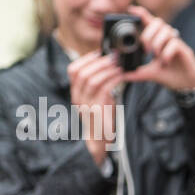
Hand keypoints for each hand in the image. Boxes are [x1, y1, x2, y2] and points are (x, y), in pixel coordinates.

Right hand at [66, 49, 124, 164]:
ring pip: (91, 79)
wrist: (101, 141)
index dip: (87, 58)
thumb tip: (110, 67)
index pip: (73, 70)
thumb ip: (101, 84)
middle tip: (113, 57)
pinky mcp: (96, 110)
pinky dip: (113, 80)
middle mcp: (78, 97)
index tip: (101, 52)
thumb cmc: (102, 119)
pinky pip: (103, 90)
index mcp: (76, 92)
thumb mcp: (99, 98)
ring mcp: (85, 104)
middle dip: (98, 61)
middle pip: (81, 72)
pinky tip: (121, 76)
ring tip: (119, 65)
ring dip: (107, 69)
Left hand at [121, 4, 194, 93]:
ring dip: (157, 43)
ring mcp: (177, 44)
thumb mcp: (149, 74)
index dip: (142, 13)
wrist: (187, 86)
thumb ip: (136, 72)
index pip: (150, 22)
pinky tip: (165, 62)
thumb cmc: (170, 76)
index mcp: (159, 41)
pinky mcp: (185, 51)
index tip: (130, 9)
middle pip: (157, 22)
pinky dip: (166, 52)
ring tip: (156, 57)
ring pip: (165, 31)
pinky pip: (174, 43)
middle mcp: (168, 39)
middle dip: (148, 34)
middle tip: (145, 49)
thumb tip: (120, 73)